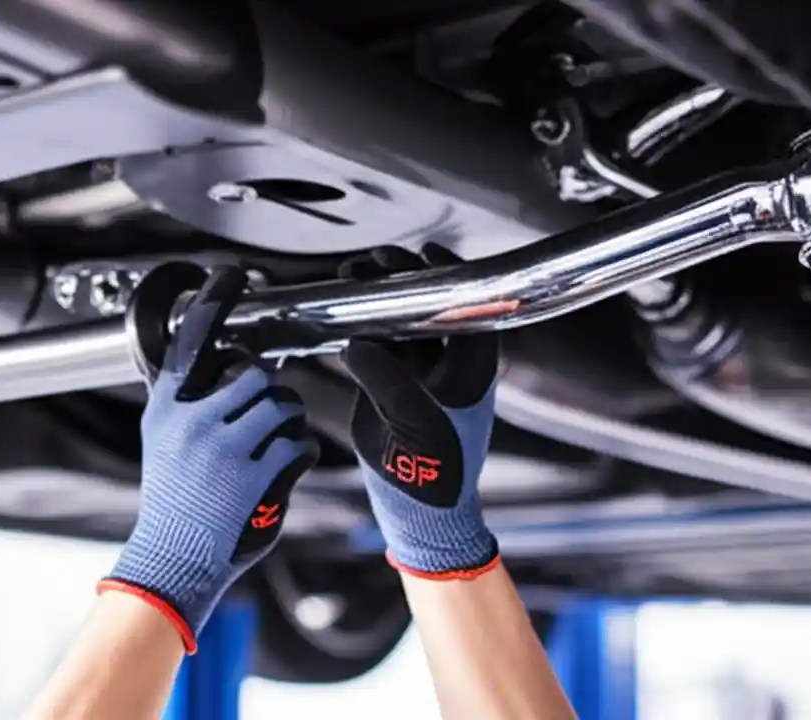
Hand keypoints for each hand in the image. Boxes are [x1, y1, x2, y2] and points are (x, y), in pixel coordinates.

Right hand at [100, 266, 318, 652]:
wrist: (172, 561)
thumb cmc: (172, 501)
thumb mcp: (161, 441)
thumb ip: (182, 402)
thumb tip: (213, 359)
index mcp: (167, 408)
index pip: (191, 339)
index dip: (214, 301)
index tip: (232, 274)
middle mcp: (191, 422)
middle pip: (255, 375)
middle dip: (270, 393)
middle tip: (267, 416)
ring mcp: (222, 449)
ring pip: (282, 405)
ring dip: (290, 423)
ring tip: (276, 444)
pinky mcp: (254, 477)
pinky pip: (298, 445)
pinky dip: (302, 455)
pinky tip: (288, 468)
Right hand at [340, 246, 499, 578]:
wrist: (417, 512)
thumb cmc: (434, 474)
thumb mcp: (413, 423)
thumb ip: (387, 381)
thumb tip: (356, 344)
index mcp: (470, 369)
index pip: (469, 307)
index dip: (450, 276)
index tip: (427, 253)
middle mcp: (447, 366)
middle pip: (428, 307)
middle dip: (402, 281)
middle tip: (375, 261)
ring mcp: (418, 375)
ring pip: (398, 324)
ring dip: (375, 301)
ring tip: (351, 278)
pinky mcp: (388, 388)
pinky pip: (374, 348)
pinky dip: (358, 329)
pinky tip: (340, 315)